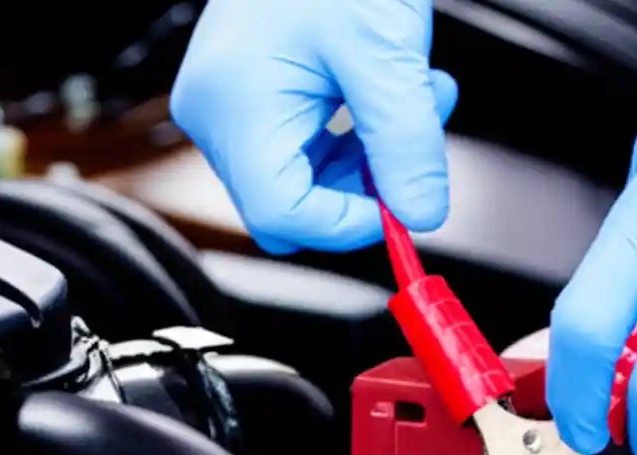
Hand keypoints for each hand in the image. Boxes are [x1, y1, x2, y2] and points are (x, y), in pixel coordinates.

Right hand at [171, 0, 456, 253]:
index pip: (284, 213)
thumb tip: (421, 214)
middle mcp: (215, 115)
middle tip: (414, 144)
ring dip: (369, 156)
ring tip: (415, 98)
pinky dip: (352, 134)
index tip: (405, 201)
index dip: (351, 221)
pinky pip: (299, 146)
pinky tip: (386, 92)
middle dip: (363, 185)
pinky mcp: (245, 96)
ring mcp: (226, 106)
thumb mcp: (385, 51)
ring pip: (301, 179)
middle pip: (290, 205)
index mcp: (233, 106)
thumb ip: (406, 142)